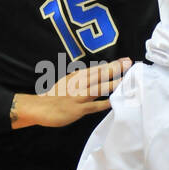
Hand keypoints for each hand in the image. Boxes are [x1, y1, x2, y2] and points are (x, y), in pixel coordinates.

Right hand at [11, 57, 132, 128]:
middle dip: (115, 69)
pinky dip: (103, 104)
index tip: (125, 60)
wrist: (40, 108)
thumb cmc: (54, 96)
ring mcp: (77, 96)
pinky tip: (113, 102)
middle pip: (99, 75)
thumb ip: (81, 78)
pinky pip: (92, 106)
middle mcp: (78, 84)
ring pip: (97, 88)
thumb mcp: (67, 81)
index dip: (112, 64)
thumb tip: (96, 73)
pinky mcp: (76, 109)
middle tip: (129, 63)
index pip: (97, 68)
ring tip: (125, 81)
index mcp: (76, 76)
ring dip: (112, 84)